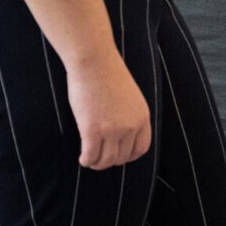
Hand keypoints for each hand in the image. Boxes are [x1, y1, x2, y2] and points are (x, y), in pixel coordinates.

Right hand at [66, 53, 150, 168]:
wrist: (95, 62)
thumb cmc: (108, 75)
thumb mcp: (130, 97)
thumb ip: (129, 116)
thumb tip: (120, 136)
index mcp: (142, 117)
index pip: (141, 148)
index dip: (128, 156)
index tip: (117, 155)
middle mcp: (131, 126)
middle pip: (122, 157)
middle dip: (110, 160)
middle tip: (99, 157)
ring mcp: (112, 129)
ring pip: (106, 160)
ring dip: (97, 163)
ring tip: (89, 158)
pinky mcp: (92, 130)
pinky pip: (90, 156)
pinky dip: (86, 160)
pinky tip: (82, 158)